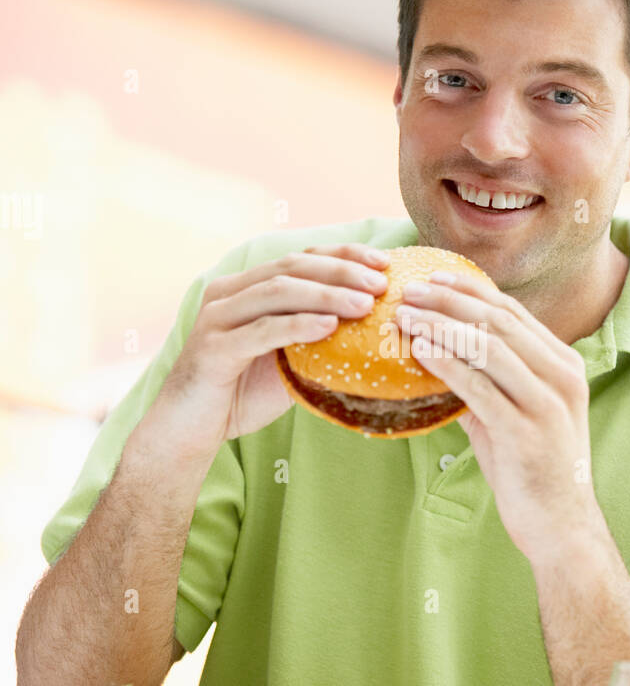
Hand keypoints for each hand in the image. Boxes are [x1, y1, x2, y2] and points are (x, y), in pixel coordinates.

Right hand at [153, 243, 389, 460]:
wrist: (190, 431)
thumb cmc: (241, 395)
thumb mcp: (287, 360)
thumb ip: (316, 339)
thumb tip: (372, 332)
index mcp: (245, 288)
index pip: (299, 259)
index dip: (342, 254)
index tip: (383, 262)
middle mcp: (228, 293)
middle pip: (291, 268)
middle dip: (341, 271)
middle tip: (380, 284)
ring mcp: (216, 318)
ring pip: (277, 293)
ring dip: (326, 295)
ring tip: (364, 305)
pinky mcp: (212, 349)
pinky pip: (261, 331)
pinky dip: (298, 325)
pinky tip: (329, 326)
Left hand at [395, 268, 603, 567]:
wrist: (560, 524)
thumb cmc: (532, 469)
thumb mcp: (514, 414)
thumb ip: (487, 382)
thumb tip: (439, 354)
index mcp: (563, 365)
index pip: (512, 312)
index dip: (471, 290)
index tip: (434, 278)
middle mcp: (562, 376)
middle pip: (499, 321)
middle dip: (450, 300)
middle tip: (411, 290)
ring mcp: (547, 403)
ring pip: (489, 346)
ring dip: (442, 326)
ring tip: (406, 317)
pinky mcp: (526, 431)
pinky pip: (480, 387)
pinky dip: (447, 363)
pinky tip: (420, 352)